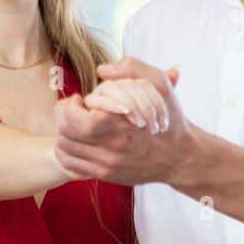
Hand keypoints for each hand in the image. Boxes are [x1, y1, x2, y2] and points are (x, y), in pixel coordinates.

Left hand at [55, 59, 193, 186]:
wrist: (181, 157)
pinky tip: (75, 140)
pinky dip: (65, 152)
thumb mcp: (160, 85)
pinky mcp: (106, 175)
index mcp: (120, 125)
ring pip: (64, 151)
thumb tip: (102, 69)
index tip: (79, 99)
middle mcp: (111, 149)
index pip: (74, 119)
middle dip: (61, 117)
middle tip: (72, 108)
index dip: (69, 106)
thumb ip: (133, 68)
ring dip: (62, 133)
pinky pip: (72, 166)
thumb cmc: (169, 118)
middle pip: (65, 134)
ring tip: (72, 123)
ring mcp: (107, 165)